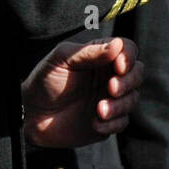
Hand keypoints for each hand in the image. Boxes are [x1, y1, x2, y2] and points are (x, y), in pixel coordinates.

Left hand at [21, 37, 143, 148]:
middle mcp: (109, 76)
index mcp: (101, 56)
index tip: (119, 67)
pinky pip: (122, 122)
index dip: (128, 57)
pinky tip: (95, 123)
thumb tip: (118, 45)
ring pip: (132, 99)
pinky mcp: (107, 122)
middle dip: (128, 82)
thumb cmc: (44, 80)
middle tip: (111, 88)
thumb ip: (90, 52)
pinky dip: (113, 123)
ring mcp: (110, 99)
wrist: (31, 114)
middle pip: (137, 74)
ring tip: (99, 110)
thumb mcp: (62, 59)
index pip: (128, 50)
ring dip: (120, 105)